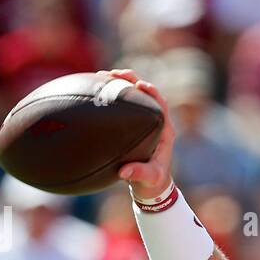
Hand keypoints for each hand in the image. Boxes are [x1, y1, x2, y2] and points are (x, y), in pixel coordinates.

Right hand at [108, 68, 175, 199]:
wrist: (150, 187)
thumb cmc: (153, 182)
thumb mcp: (149, 179)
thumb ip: (140, 174)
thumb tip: (124, 171)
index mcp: (164, 130)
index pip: (161, 104)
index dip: (152, 92)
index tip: (140, 85)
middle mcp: (154, 122)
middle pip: (145, 93)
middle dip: (131, 79)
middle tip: (115, 73)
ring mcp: (142, 121)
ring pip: (133, 96)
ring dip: (119, 84)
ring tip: (102, 76)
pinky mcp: (130, 125)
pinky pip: (122, 106)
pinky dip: (111, 96)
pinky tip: (95, 90)